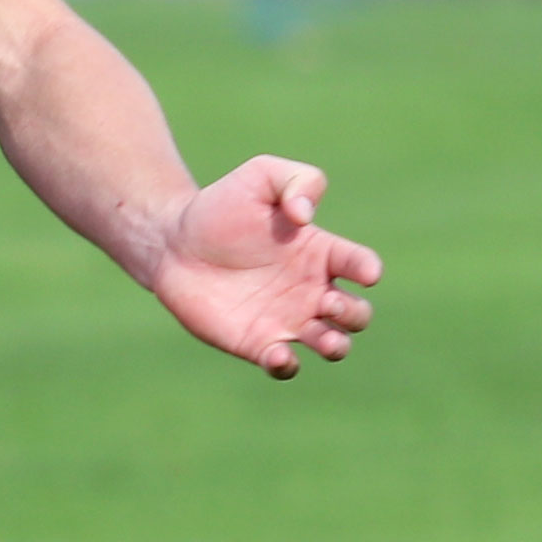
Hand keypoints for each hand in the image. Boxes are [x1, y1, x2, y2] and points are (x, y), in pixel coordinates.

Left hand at [147, 158, 380, 377]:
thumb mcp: (262, 175)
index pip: (361, 265)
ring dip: (335, 346)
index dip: (369, 270)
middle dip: (353, 314)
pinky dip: (288, 365)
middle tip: (327, 302)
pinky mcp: (256, 342)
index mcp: (320, 252)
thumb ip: (297, 180)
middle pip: (357, 315)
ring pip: (332, 345)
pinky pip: (284, 365)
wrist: (173, 242)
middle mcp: (311, 290)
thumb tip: (305, 217)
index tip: (366, 273)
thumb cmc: (221, 206)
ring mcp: (286, 319)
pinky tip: (278, 353)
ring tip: (319, 336)